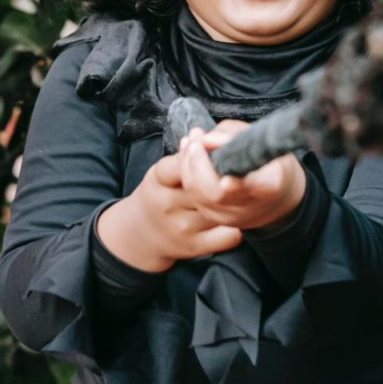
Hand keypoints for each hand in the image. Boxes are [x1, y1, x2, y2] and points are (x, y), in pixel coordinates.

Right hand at [96, 148, 243, 271]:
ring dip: (237, 200)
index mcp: (158, 179)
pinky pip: (228, 236)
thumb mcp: (163, 172)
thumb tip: (205, 136)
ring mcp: (182, 227)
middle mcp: (168, 204)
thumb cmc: (160, 194)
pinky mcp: (195, 247)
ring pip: (220, 210)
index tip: (214, 147)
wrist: (139, 236)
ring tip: (243, 191)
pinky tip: (237, 217)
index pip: (183, 162)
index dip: (204, 154)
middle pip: (206, 186)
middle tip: (240, 168)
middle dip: (226, 175)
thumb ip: (185, 157)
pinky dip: (238, 227)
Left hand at [179, 121, 305, 230]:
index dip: (240, 185)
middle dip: (198, 164)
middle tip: (194, 139)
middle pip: (217, 194)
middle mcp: (252, 206)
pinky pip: (195, 198)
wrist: (277, 199)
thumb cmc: (269, 163)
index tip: (225, 182)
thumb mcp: (261, 141)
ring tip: (190, 141)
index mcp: (271, 184)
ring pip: (200, 196)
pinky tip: (188, 154)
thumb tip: (206, 139)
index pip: (257, 186)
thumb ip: (233, 136)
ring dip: (188, 166)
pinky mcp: (218, 220)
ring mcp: (233, 216)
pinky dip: (187, 175)